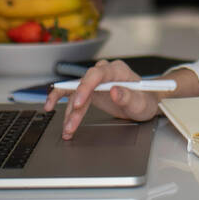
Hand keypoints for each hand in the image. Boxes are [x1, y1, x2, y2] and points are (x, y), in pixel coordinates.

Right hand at [42, 59, 160, 138]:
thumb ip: (128, 96)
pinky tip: (52, 109)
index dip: (85, 87)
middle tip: (70, 124)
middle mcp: (104, 72)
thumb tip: (114, 90)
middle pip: (83, 86)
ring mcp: (96, 81)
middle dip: (74, 107)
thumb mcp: (140, 103)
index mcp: (117, 70)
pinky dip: (63, 104)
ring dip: (68, 112)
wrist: (146, 103)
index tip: (78, 103)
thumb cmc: (145, 101)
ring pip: (75, 93)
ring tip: (66, 129)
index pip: (97, 74)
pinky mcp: (91, 90)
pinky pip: (73, 94)